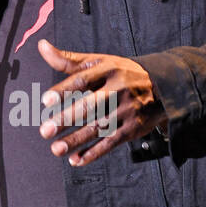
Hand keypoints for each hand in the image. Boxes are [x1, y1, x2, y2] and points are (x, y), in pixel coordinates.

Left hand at [37, 38, 166, 165]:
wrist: (163, 85)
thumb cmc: (121, 72)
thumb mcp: (99, 61)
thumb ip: (68, 59)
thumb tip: (42, 46)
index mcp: (107, 70)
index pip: (83, 80)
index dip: (64, 90)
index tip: (45, 100)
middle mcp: (117, 90)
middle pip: (90, 106)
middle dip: (66, 119)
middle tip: (45, 131)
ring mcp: (126, 111)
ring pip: (98, 128)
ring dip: (76, 140)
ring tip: (56, 149)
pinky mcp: (132, 129)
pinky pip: (111, 143)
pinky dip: (94, 153)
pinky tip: (77, 160)